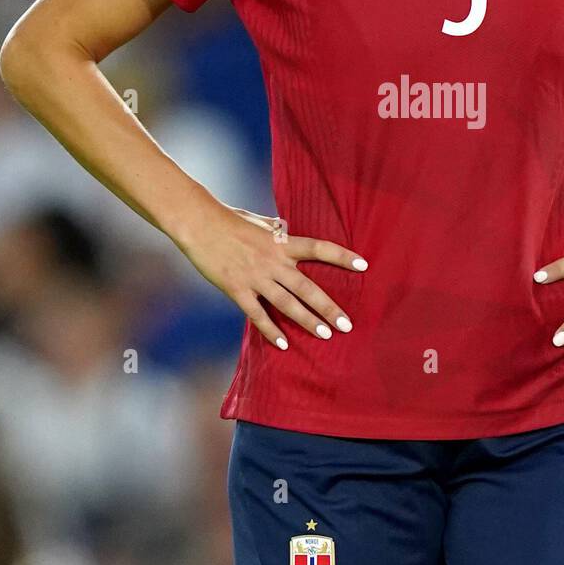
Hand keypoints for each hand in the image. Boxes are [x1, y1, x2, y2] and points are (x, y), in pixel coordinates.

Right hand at [174, 202, 367, 348]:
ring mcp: (255, 277)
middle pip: (308, 287)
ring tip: (325, 335)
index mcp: (282, 242)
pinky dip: (271, 330)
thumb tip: (284, 230)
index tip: (364, 266)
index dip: (342, 257)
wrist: (199, 223)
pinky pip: (257, 314)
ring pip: (287, 304)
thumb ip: (276, 231)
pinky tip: (284, 345)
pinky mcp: (237, 289)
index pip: (319, 249)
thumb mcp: (260, 222)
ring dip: (307, 321)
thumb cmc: (230, 219)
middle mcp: (273, 261)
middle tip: (347, 325)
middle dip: (329, 307)